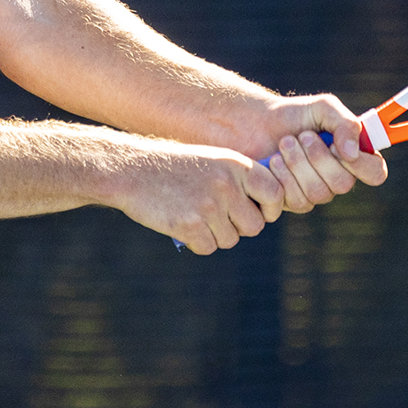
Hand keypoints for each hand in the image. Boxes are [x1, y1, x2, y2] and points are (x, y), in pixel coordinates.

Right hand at [113, 143, 284, 254]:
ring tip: (195, 217)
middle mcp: (227, 185)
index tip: (258, 212)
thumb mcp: (212, 160)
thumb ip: (239, 180)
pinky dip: (197, 242)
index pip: (275, 194)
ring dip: (215, 235)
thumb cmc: (173, 167)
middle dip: (239, 227)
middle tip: (219, 218)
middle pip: (254, 226)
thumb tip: (264, 211)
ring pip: (230, 239)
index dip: (271, 208)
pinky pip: (208, 247)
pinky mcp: (189, 225)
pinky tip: (182, 225)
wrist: (131, 170)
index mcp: (237, 165)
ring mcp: (208, 206)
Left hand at [257, 95, 387, 211]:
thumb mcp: (323, 108)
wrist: (254, 124)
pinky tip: (274, 161)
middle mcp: (338, 178)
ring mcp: (316, 193)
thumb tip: (353, 153)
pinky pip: (297, 201)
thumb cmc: (292, 115)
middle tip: (303, 136)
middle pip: (344, 184)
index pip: (376, 172)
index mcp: (353, 156)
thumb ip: (346, 123)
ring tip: (284, 143)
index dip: (363, 165)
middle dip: (319, 158)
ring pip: (318, 193)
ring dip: (298, 163)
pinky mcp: (292, 202)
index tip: (340, 148)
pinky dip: (283, 176)